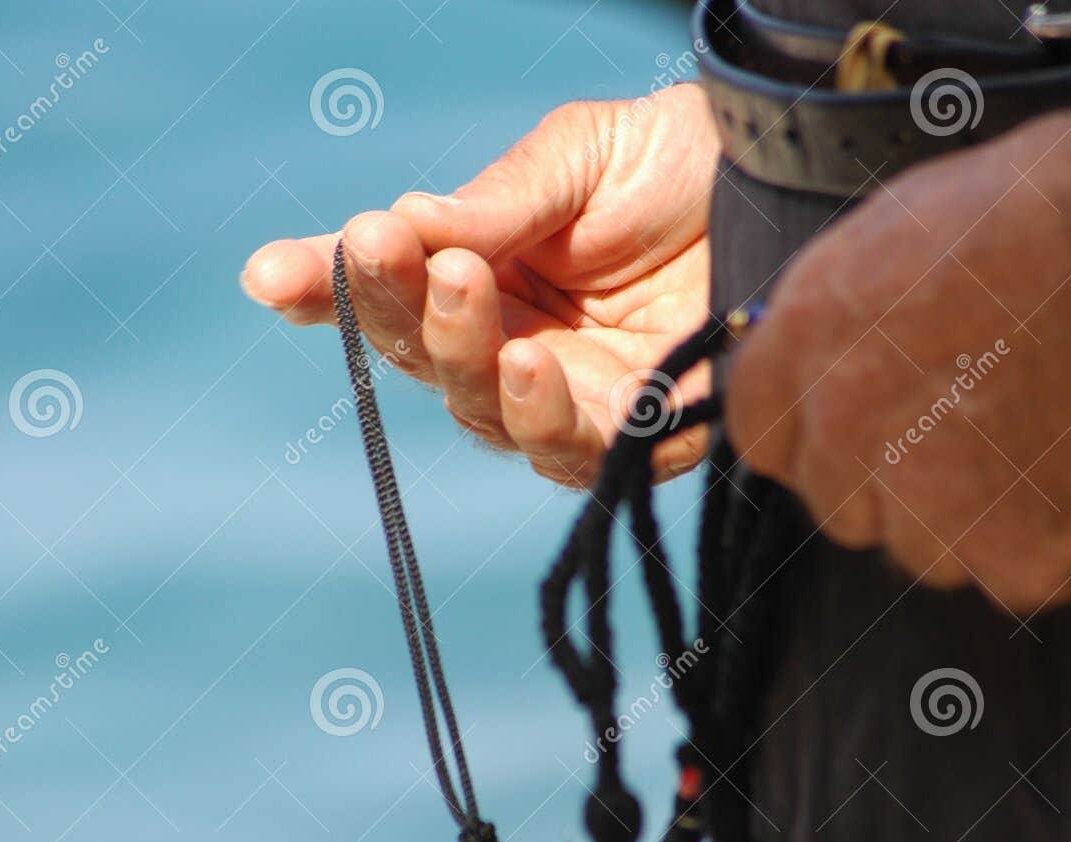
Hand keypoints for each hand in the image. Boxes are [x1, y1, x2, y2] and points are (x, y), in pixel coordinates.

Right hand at [241, 84, 717, 485]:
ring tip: (466, 293)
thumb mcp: (575, 158)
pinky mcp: (640, 439)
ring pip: (484, 416)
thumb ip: (489, 207)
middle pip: (427, 361)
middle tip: (395, 249)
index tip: (273, 277)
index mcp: (490, 277)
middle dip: (397, 310)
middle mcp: (519, 347)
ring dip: (462, 360)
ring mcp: (575, 399)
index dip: (334, 293)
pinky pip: (573, 454)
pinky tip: (528, 365)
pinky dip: (539, 418)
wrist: (797, 185)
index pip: (395, 298)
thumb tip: (388, 230)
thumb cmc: (683, 162)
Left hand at [725, 98, 1070, 614]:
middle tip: (969, 423)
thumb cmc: (1026, 208)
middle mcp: (846, 432)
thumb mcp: (879, 236)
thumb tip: (810, 380)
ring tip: (1033, 437)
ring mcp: (928, 500)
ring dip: (970, 518)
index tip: (869, 420)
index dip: (818, 436)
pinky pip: (1012, 577)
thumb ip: (825, 332)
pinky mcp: (1018, 548)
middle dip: (893, 481)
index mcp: (800, 349)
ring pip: (924, 551)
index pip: (765, 444)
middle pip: (842, 508)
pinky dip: (1050, 541)